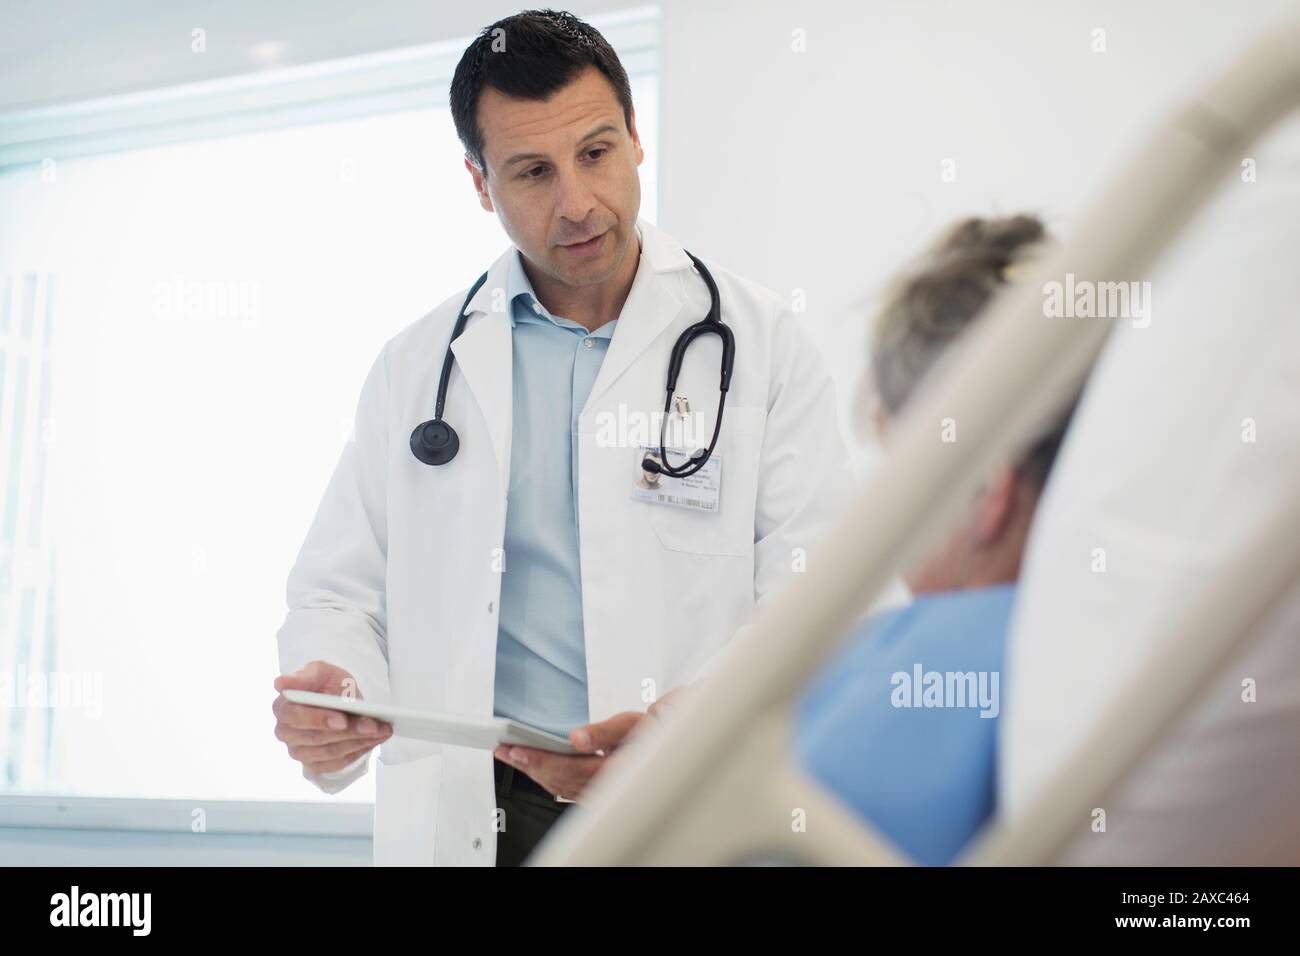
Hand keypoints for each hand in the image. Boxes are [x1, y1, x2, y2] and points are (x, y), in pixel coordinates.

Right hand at [272, 661, 391, 774]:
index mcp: (282, 707)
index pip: (297, 717)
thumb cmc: (326, 684)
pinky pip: (336, 764)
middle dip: (349, 731)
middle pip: (318, 737)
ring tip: (380, 731)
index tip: (342, 720)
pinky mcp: (313, 763)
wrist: (338, 698)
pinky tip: (373, 741)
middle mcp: (286, 732)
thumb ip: (303, 677)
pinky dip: (357, 752)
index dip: (320, 719)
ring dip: (358, 742)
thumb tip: (279, 683)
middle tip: (373, 725)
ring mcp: (298, 751)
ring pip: (330, 752)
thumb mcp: (320, 672)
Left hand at [494, 711, 641, 801]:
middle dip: (528, 765)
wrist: (665, 746)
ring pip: (558, 787)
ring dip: (533, 772)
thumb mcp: (630, 725)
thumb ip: (602, 733)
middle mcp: (605, 788)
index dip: (539, 759)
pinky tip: (533, 767)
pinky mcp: (595, 793)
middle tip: (504, 750)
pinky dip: (546, 778)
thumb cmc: (651, 733)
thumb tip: (576, 738)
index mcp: (613, 772)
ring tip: (511, 755)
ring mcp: (599, 794)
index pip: (567, 768)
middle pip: (557, 780)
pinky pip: (565, 789)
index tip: (516, 749)